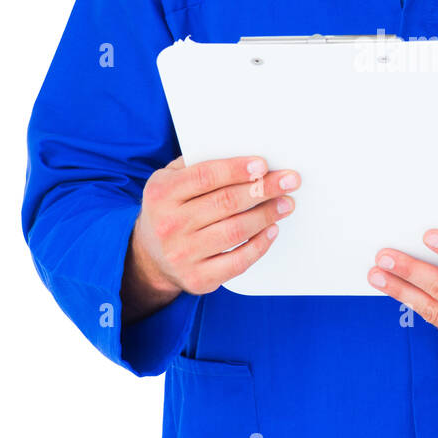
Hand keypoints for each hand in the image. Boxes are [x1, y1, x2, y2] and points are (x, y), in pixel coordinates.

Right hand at [129, 154, 301, 299]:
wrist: (149, 257)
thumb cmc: (170, 209)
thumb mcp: (169, 181)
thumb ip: (196, 165)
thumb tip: (244, 159)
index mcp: (161, 193)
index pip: (205, 176)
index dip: (237, 169)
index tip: (263, 165)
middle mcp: (169, 225)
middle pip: (225, 203)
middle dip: (263, 189)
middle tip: (288, 181)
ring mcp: (182, 254)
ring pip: (236, 231)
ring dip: (267, 215)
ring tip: (285, 204)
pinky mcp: (198, 279)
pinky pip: (238, 261)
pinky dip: (260, 245)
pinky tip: (272, 230)